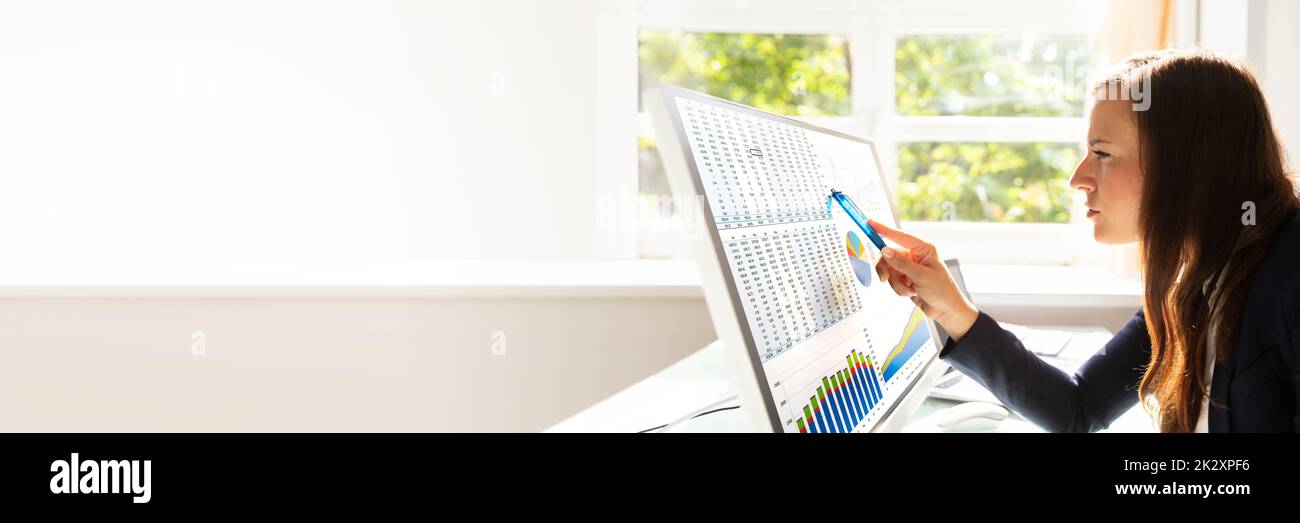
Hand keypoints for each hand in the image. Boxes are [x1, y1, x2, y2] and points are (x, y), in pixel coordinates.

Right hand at [868, 219, 979, 341]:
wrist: (946, 310)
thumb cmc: (943, 291)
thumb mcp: (921, 276)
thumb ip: (901, 263)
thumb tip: (885, 250)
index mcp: (923, 249)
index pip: (899, 236)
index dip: (883, 229)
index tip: (869, 223)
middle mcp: (915, 256)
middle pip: (889, 256)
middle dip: (887, 269)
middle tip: (884, 278)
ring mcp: (909, 268)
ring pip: (889, 270)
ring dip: (896, 283)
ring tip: (910, 290)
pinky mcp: (906, 279)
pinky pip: (892, 280)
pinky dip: (899, 289)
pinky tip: (911, 293)